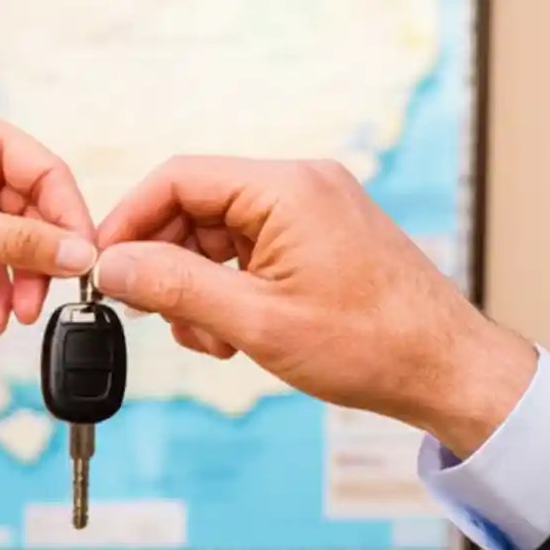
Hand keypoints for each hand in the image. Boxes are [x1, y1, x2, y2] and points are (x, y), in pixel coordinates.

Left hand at [0, 101, 96, 333]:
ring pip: (16, 239)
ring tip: (15, 316)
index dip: (71, 221)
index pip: (49, 175)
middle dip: (40, 261)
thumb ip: (20, 242)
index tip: (85, 264)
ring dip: (19, 280)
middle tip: (41, 302)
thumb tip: (79, 254)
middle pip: (36, 212)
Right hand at [93, 156, 536, 456]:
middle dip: (167, 262)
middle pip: (197, 205)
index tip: (104, 266)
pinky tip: (234, 333)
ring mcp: (313, 211)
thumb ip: (175, 287)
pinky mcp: (319, 238)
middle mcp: (300, 186)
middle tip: (153, 315)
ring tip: (211, 338)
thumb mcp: (255, 321)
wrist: (445, 371)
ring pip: (220, 234)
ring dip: (198, 285)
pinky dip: (230, 288)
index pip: (179, 178)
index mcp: (286, 188)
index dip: (131, 221)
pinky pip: (251, 250)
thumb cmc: (369, 345)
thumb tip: (113, 266)